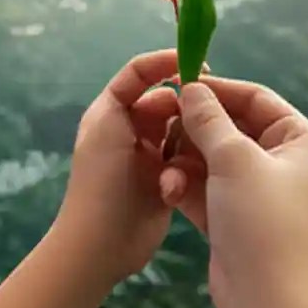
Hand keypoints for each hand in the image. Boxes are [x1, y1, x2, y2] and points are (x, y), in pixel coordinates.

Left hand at [51, 49, 184, 284]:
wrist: (100, 244)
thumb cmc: (101, 181)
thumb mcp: (109, 126)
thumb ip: (132, 96)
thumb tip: (170, 85)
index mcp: (112, 112)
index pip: (140, 74)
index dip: (166, 63)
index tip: (199, 65)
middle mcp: (131, 130)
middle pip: (169, 103)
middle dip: (185, 111)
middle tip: (207, 119)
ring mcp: (150, 157)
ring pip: (183, 134)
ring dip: (185, 148)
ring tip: (183, 164)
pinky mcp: (167, 182)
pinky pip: (188, 163)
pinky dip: (185, 172)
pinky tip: (176, 188)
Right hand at [167, 79, 307, 307]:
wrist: (267, 301)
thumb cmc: (263, 222)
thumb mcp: (234, 160)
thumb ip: (210, 119)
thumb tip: (192, 88)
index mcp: (302, 142)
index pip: (258, 99)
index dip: (219, 89)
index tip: (180, 83)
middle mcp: (286, 163)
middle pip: (233, 128)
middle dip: (196, 128)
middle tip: (162, 120)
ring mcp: (260, 192)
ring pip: (214, 159)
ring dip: (186, 160)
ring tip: (166, 165)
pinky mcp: (237, 217)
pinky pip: (207, 188)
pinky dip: (187, 186)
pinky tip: (168, 189)